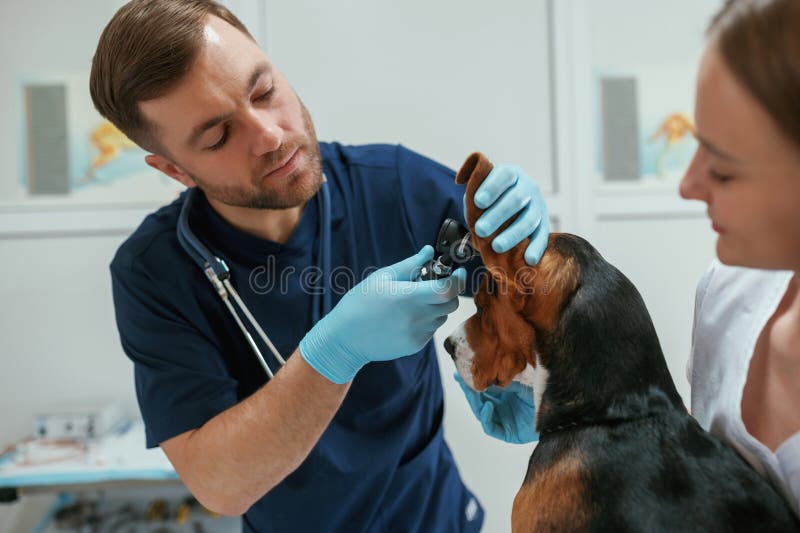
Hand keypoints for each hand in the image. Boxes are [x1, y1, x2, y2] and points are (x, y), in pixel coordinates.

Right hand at [300, 246, 465, 383]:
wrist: (345, 338)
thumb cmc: (361, 302)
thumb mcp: (382, 277)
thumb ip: (410, 264)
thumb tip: (429, 251)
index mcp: (409, 297)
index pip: (448, 289)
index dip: (458, 279)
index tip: (458, 272)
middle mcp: (417, 317)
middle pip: (451, 304)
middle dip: (448, 293)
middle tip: (434, 286)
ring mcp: (417, 334)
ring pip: (441, 317)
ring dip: (435, 307)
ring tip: (411, 303)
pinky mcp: (415, 346)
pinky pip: (430, 330)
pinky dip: (425, 321)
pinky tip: (404, 319)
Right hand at [454, 373, 537, 443]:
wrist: (558, 412)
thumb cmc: (542, 398)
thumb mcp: (521, 386)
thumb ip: (503, 382)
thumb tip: (486, 372)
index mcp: (504, 397)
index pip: (483, 390)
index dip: (471, 382)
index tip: (460, 373)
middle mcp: (501, 409)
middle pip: (478, 401)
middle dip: (469, 390)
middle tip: (461, 379)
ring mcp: (503, 421)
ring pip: (481, 413)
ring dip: (475, 402)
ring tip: (473, 390)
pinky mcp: (507, 434)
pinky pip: (490, 428)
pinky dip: (486, 418)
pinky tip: (488, 406)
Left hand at [463, 165, 549, 264]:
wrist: (507, 208)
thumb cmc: (489, 198)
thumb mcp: (479, 187)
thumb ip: (472, 186)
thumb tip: (460, 180)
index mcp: (511, 174)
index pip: (504, 175)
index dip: (492, 187)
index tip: (478, 202)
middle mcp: (528, 187)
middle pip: (516, 199)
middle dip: (497, 215)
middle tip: (480, 229)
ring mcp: (538, 206)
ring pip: (529, 219)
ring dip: (513, 234)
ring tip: (497, 246)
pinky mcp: (543, 224)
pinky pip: (542, 236)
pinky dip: (536, 248)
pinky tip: (528, 260)